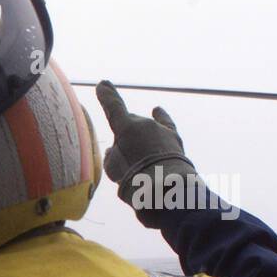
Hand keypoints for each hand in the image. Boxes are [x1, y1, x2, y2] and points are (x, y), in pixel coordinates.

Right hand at [95, 80, 196, 221]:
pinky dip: (160, 118)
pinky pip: (164, 124)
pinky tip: (157, 110)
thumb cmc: (136, 181)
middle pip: (130, 122)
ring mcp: (162, 130)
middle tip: (122, 156)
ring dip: (140, 137)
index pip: (114, 107)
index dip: (107, 95)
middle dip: (125, 133)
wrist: (168, 192)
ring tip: (138, 156)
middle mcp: (146, 124)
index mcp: (128, 128)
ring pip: (146, 127)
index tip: (102, 84)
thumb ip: (112, 155)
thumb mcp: (114, 170)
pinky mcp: (174, 139)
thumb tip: (115, 147)